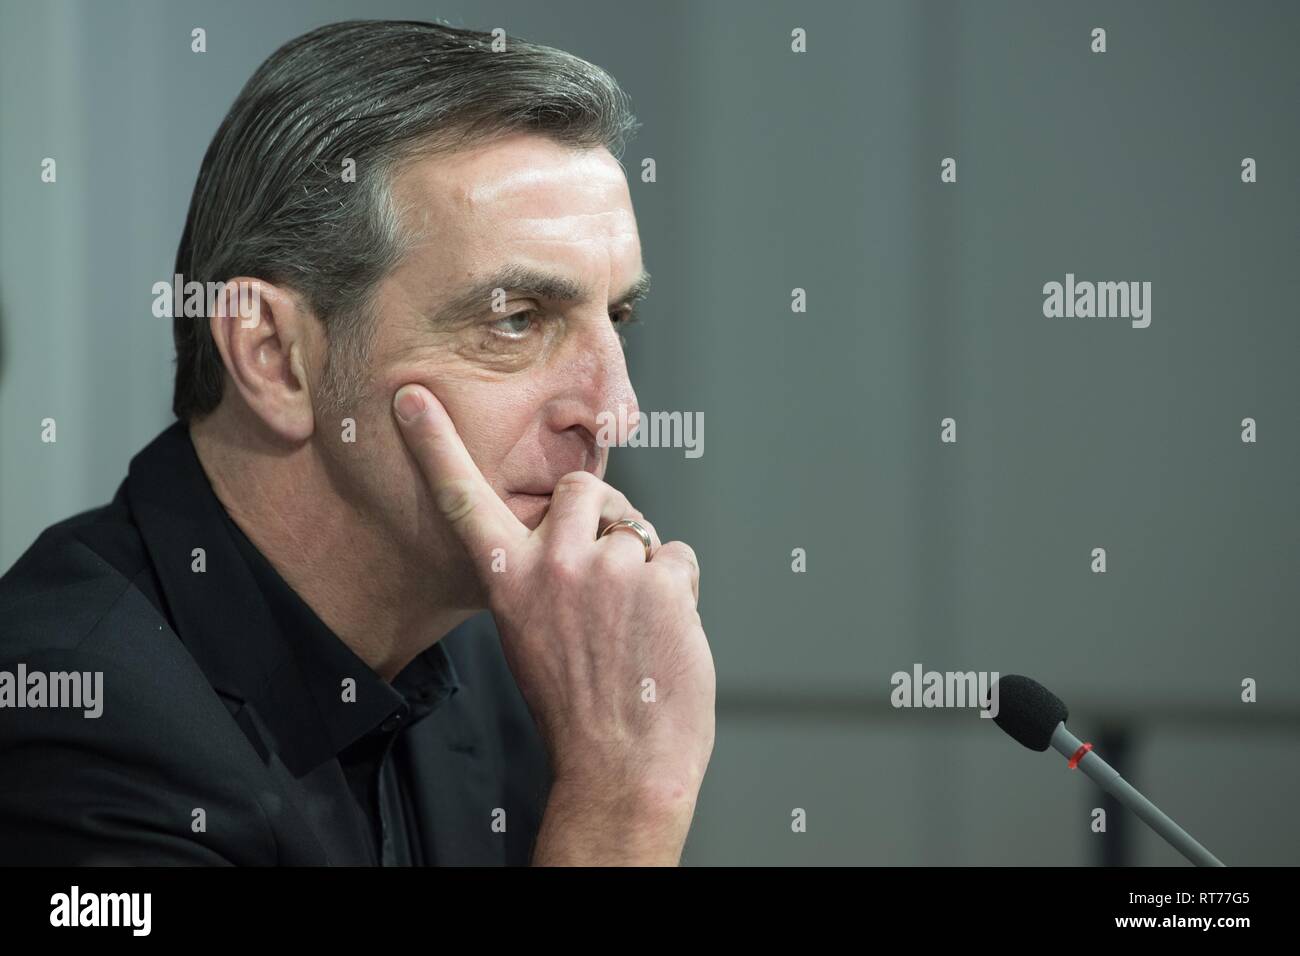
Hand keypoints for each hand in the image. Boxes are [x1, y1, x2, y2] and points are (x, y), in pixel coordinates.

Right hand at [393, 384, 714, 862]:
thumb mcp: (530, 636)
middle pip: (581, 488)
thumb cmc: (577, 706)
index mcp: (507, 579)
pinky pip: (678, 556)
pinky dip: (680, 590)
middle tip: (606, 577)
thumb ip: (540, 580)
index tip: (411, 397)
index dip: (436, 444)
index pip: (463, 498)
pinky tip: (664, 634)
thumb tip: (575, 540)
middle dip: (599, 518)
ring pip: (636, 529)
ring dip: (643, 567)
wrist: (620, 765)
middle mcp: (550, 562)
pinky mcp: (661, 577)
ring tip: (635, 625)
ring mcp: (607, 567)